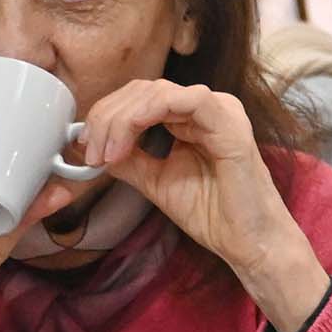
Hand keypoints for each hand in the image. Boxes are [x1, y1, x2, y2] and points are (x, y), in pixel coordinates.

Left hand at [80, 79, 327, 331]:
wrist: (246, 242)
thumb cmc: (213, 214)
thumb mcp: (155, 181)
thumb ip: (128, 160)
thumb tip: (90, 146)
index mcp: (191, 117)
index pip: (139, 97)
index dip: (106, 115)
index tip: (85, 146)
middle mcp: (206, 107)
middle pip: (142, 89)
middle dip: (107, 117)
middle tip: (90, 151)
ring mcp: (220, 110)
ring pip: (157, 92)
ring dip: (120, 119)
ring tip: (106, 153)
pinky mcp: (229, 122)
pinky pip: (185, 100)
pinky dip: (146, 115)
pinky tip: (128, 142)